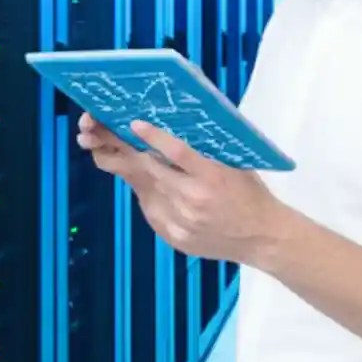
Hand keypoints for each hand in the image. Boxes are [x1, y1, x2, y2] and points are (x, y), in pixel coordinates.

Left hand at [76, 112, 287, 263]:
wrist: (263, 238)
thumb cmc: (252, 194)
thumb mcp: (237, 165)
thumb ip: (205, 152)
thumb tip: (173, 132)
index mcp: (213, 177)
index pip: (178, 153)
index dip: (154, 138)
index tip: (134, 124)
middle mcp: (193, 200)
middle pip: (149, 171)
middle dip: (122, 150)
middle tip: (99, 133)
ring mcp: (180, 222)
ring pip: (143, 190)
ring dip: (129, 170)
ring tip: (109, 151)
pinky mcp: (173, 236)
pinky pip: (150, 209)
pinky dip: (145, 193)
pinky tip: (144, 183)